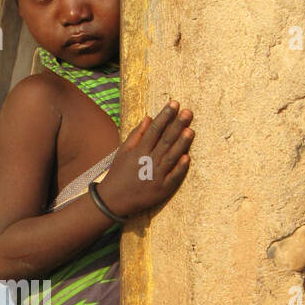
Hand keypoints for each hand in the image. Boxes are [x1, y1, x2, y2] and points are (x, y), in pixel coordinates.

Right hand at [95, 101, 192, 218]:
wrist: (113, 200)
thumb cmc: (119, 173)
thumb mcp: (123, 151)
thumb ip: (136, 134)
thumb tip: (149, 117)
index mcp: (140, 151)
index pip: (155, 129)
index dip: (165, 116)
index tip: (174, 104)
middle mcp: (149, 161)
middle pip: (165, 140)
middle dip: (177, 125)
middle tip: (188, 112)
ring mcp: (156, 176)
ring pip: (171, 157)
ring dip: (181, 143)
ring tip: (191, 130)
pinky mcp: (162, 189)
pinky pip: (173, 177)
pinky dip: (180, 168)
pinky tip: (187, 158)